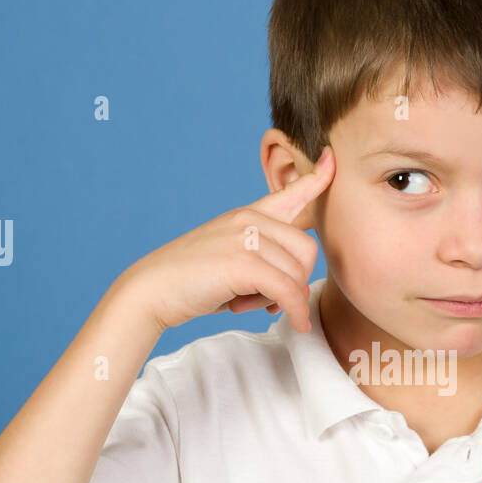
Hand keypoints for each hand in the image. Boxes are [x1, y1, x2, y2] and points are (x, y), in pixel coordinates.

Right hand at [116, 145, 334, 333]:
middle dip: (294, 280)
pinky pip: (287, 291)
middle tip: (264, 297)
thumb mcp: (231, 259)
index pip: (290, 191)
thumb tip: (298, 290)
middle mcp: (248, 219)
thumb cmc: (191, 281)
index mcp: (247, 214)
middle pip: (307, 249)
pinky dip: (295, 311)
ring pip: (297, 273)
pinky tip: (295, 323)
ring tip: (249, 303)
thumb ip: (265, 261)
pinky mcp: (242, 262)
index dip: (316, 177)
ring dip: (283, 299)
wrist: (150, 290)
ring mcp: (245, 237)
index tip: (331, 159)